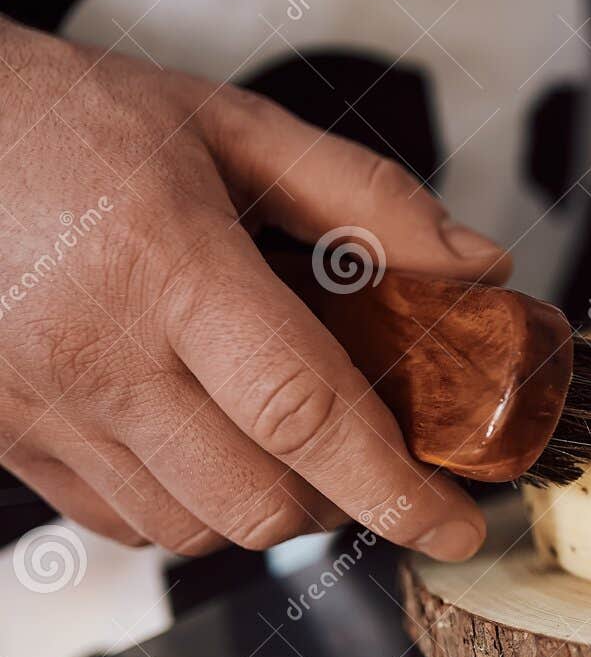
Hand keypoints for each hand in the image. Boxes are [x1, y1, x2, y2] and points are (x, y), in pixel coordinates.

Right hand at [0, 21, 509, 558]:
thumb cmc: (80, 126)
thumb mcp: (237, 129)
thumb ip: (368, 199)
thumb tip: (477, 269)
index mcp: (168, 265)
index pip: (304, 413)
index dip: (394, 487)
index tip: (453, 524)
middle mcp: (97, 353)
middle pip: (257, 502)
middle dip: (339, 499)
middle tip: (369, 454)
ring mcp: (38, 407)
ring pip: (192, 530)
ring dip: (265, 506)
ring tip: (283, 439)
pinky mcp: (3, 439)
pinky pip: (122, 523)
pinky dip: (187, 507)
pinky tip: (205, 443)